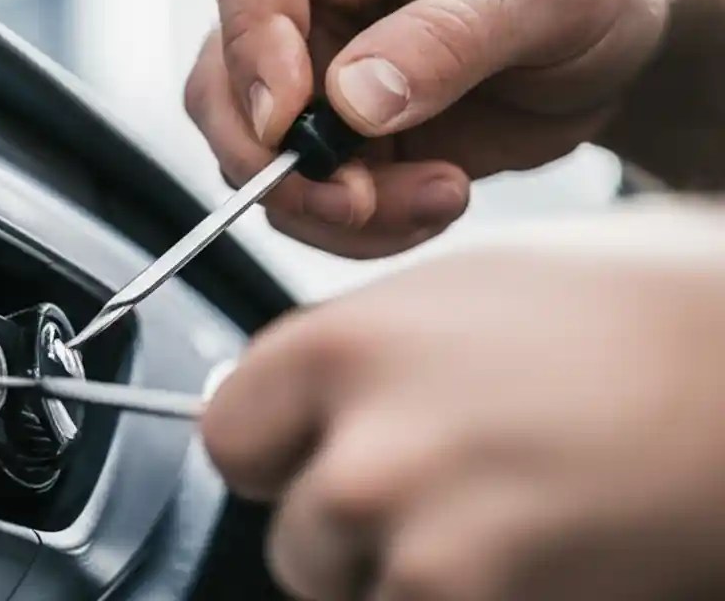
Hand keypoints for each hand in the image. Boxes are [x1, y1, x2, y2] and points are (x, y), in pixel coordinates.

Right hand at [185, 0, 668, 257]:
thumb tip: (354, 99)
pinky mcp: (339, 147)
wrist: (619, 62)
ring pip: (258, 159)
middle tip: (349, 200)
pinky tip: (435, 201)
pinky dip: (362, 230)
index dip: (250, 43)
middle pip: (223, 80)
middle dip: (275, 160)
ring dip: (332, 206)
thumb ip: (450, 37)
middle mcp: (309, 0)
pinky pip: (308, 205)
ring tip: (439, 196)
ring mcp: (316, 80)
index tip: (286, 117)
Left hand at [201, 200, 724, 599]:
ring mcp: (424, 549)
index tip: (309, 451)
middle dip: (348, 524)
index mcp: (341, 349)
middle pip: (293, 533)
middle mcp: (365, 454)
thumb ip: (356, 361)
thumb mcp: (455, 294)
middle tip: (441, 485)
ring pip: (354, 591)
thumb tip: (302, 405)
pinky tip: (534, 549)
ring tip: (502, 512)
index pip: (229, 438)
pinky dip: (458, 597)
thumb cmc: (634, 312)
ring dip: (405, 571)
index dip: (277, 450)